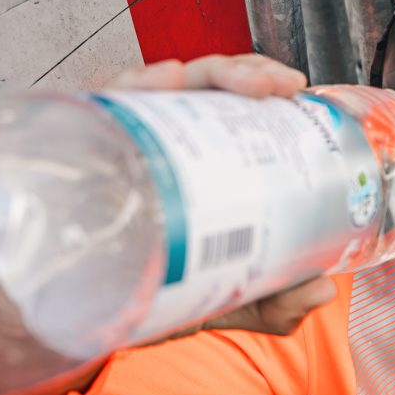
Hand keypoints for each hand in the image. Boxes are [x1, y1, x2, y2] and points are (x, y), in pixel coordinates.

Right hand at [0, 56, 327, 394]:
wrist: (74, 322)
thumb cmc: (152, 292)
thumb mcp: (221, 301)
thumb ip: (272, 302)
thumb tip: (320, 290)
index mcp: (203, 162)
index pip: (236, 107)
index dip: (267, 87)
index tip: (296, 92)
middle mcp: (165, 141)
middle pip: (209, 85)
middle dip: (249, 72)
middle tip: (279, 86)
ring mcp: (125, 138)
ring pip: (166, 82)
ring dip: (211, 72)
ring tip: (244, 82)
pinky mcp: (81, 144)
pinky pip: (104, 103)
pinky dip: (135, 84)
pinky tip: (164, 81)